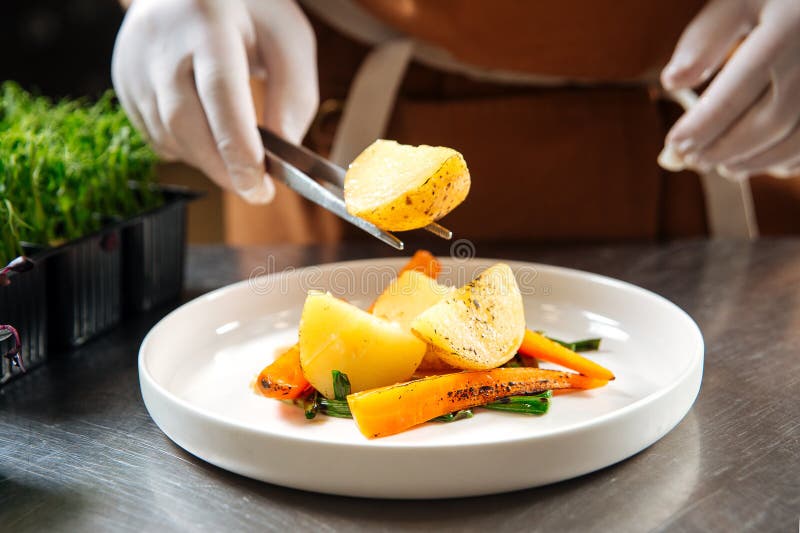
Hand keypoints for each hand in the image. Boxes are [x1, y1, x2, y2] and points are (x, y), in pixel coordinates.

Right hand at [112, 0, 318, 202]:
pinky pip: (154, 135)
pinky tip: (208, 135)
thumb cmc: (249, 12)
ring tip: (236, 156)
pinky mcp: (122, 79)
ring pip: (167, 134)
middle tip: (255, 189)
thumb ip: (294, 95)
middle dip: (222, 167)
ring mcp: (134, 60)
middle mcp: (161, 39)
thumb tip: (283, 149)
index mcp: (208, 21)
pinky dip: (186, 149)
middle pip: (184, 122)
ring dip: (206, 160)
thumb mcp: (289, 39)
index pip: (220, 93)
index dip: (238, 147)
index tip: (259, 186)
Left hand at [660, 0, 799, 178]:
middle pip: (769, 121)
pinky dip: (787, 159)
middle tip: (692, 160)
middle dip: (726, 148)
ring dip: (757, 160)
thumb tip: (672, 81)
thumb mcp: (739, 0)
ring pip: (797, 137)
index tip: (673, 143)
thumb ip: (707, 37)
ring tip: (722, 167)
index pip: (736, 91)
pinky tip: (761, 162)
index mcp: (787, 30)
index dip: (702, 125)